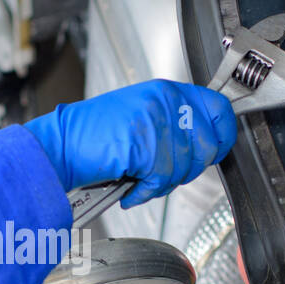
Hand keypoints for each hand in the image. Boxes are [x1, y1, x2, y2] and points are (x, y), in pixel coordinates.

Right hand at [23, 79, 237, 207]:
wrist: (61, 145)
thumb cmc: (94, 136)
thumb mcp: (142, 116)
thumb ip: (174, 123)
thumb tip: (206, 144)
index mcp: (167, 91)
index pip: (219, 108)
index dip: (223, 135)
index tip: (215, 150)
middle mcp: (165, 101)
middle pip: (207, 146)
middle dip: (188, 169)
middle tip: (162, 174)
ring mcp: (155, 120)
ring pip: (184, 167)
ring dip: (162, 183)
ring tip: (139, 179)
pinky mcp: (144, 143)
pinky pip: (162, 179)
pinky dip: (145, 192)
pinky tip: (130, 187)